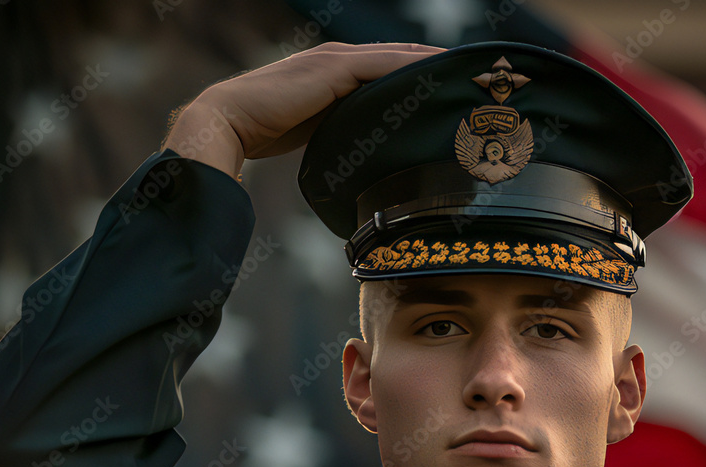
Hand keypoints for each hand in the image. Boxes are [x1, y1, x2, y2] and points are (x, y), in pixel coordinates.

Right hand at [165, 41, 443, 176]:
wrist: (227, 122)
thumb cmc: (263, 136)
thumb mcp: (315, 137)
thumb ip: (340, 139)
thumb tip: (363, 170)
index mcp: (339, 78)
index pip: (391, 72)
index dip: (424, 78)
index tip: (456, 91)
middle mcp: (341, 62)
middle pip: (402, 60)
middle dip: (439, 68)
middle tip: (478, 80)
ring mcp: (337, 62)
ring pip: (399, 58)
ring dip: (435, 65)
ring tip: (470, 74)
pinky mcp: (333, 70)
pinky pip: (383, 65)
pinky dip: (413, 68)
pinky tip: (439, 74)